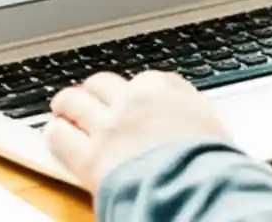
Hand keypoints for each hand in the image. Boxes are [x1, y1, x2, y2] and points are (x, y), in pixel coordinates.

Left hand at [44, 72, 231, 192]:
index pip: (147, 80)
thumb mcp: (216, 134)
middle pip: (104, 83)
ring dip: (67, 105)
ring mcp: (110, 125)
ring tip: (62, 111)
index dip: (135, 91)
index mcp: (171, 93)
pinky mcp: (90, 155)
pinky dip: (55, 134)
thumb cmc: (217, 169)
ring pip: (73, 100)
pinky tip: (55, 136)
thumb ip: (196, 123)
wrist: (201, 190)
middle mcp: (137, 102)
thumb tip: (196, 131)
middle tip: (90, 102)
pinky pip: (59, 135)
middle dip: (95, 92)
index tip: (133, 98)